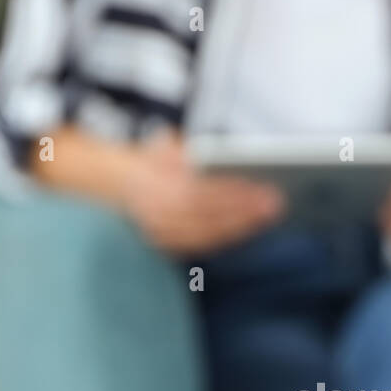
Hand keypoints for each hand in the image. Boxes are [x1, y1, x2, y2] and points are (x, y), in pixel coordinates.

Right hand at [123, 132, 284, 254]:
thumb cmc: (151, 160)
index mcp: (154, 187)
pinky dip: (229, 234)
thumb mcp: (162, 145)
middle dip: (243, 210)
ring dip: (242, 224)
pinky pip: (204, 243)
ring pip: (208, 233)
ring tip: (269, 212)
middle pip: (208, 216)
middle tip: (275, 202)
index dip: (231, 192)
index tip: (260, 187)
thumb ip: (183, 150)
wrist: (116, 185)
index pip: (201, 192)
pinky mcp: (169, 245)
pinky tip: (251, 225)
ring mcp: (163, 234)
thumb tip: (214, 157)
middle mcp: (158, 215)